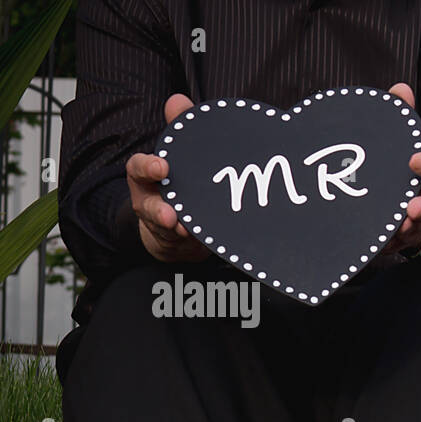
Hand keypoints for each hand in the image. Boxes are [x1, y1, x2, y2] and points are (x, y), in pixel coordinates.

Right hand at [128, 94, 209, 261]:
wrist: (174, 215)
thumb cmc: (176, 177)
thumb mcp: (176, 151)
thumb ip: (178, 126)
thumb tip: (178, 98)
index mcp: (147, 176)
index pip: (138, 169)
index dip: (147, 167)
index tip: (162, 166)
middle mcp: (151, 200)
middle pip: (148, 207)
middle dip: (157, 211)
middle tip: (170, 215)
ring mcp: (164, 224)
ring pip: (166, 229)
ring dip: (175, 231)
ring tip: (185, 230)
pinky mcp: (178, 241)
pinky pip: (183, 244)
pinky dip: (193, 243)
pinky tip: (204, 240)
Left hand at [383, 83, 420, 253]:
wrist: (416, 216)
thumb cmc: (408, 176)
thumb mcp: (410, 148)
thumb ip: (406, 120)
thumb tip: (401, 88)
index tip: (416, 159)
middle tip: (412, 206)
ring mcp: (411, 229)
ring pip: (411, 233)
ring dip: (405, 231)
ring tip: (397, 228)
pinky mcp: (393, 244)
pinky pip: (387, 248)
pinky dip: (380, 245)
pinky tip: (369, 242)